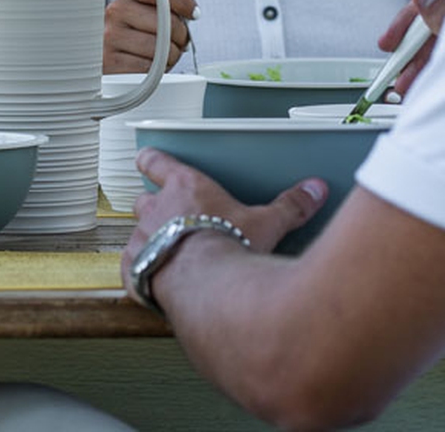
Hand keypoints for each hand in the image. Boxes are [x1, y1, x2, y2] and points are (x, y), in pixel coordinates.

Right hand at [105, 0, 197, 72]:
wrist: (113, 57)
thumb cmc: (139, 31)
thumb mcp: (157, 8)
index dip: (184, 1)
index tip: (193, 13)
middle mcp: (116, 11)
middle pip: (167, 22)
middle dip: (181, 35)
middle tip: (177, 39)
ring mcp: (110, 37)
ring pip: (161, 48)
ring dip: (171, 55)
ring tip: (163, 53)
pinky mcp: (111, 62)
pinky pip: (149, 68)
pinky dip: (157, 70)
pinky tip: (151, 65)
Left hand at [120, 149, 325, 305]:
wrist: (207, 285)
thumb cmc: (230, 247)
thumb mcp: (267, 223)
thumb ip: (290, 206)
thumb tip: (314, 190)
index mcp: (185, 188)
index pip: (157, 162)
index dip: (152, 160)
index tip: (148, 159)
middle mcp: (156, 209)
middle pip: (144, 199)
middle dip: (154, 207)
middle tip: (171, 219)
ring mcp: (142, 239)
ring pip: (137, 232)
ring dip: (149, 240)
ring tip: (166, 254)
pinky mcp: (134, 269)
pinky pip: (130, 266)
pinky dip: (141, 271)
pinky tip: (153, 282)